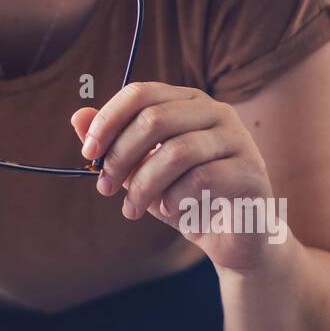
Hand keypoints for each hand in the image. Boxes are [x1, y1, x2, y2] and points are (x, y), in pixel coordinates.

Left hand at [71, 82, 280, 275]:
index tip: (87, 153)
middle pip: (155, 119)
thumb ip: (113, 144)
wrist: (232, 237)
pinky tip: (169, 212)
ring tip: (131, 209)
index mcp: (188, 101)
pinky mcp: (251, 172)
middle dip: (121, 156)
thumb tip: (77, 117)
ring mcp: (238, 140)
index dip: (108, 120)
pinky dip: (175, 198)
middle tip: (104, 187)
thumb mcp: (140, 170)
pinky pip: (201, 179)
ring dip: (143, 184)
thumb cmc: (183, 197)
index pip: (141, 93)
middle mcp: (217, 112)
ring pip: (177, 151)